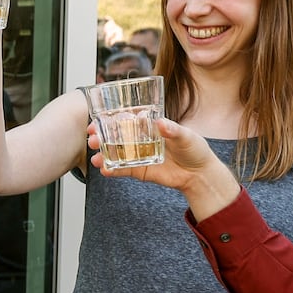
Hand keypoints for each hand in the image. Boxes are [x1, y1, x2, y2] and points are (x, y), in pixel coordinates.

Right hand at [88, 117, 241, 218]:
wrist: (199, 174)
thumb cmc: (195, 150)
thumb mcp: (186, 136)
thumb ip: (173, 130)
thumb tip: (160, 123)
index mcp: (150, 126)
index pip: (127, 119)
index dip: (111, 118)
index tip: (99, 118)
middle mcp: (141, 139)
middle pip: (116, 136)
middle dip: (101, 136)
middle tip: (92, 138)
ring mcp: (139, 155)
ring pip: (116, 153)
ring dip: (103, 154)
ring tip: (95, 157)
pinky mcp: (140, 170)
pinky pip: (123, 170)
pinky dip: (113, 170)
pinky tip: (104, 169)